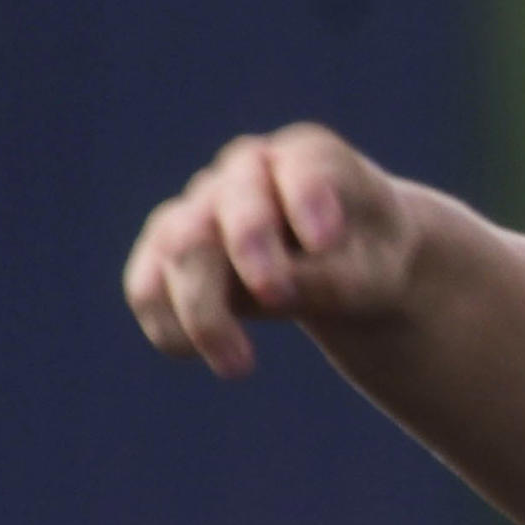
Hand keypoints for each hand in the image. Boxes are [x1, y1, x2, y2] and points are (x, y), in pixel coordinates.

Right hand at [123, 124, 428, 377]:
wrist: (346, 256)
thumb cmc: (368, 255)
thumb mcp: (376, 271)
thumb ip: (334, 278)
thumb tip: (271, 291)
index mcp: (311, 156)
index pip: (302, 167)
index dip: (307, 200)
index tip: (325, 241)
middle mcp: (249, 169)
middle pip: (229, 202)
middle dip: (250, 250)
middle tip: (280, 301)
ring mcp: (204, 203)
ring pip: (177, 246)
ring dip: (202, 310)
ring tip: (238, 367)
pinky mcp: (172, 246)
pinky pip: (147, 281)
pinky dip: (163, 321)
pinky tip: (189, 354)